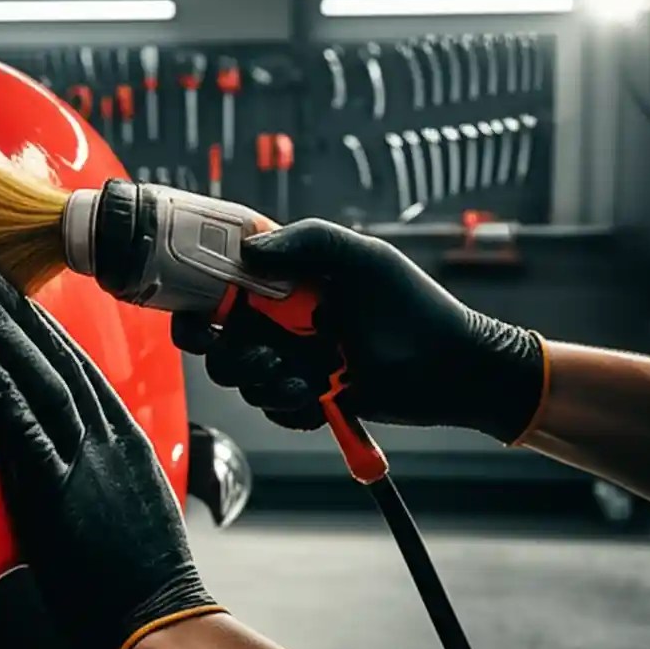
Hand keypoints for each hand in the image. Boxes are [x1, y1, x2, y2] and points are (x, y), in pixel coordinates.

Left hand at [0, 274, 222, 648]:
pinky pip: (34, 442)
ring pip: (48, 389)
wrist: (157, 613)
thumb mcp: (136, 496)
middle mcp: (111, 442)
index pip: (85, 370)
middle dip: (26, 321)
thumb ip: (108, 462)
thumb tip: (80, 442)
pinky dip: (12, 404)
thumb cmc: (145, 567)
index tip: (25, 303)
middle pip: (64, 366)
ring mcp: (88, 467)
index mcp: (128, 439)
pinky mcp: (63, 499)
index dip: (50, 332)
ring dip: (12, 343)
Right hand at [172, 219, 545, 442]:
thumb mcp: (363, 257)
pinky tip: (319, 398)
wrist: (452, 368)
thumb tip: (247, 251)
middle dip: (225, 354)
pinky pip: (270, 408)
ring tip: (303, 380)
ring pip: (239, 377)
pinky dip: (287, 408)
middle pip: (215, 339)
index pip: (219, 285)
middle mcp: (279, 319)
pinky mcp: (305, 396)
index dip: (198, 300)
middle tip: (261, 356)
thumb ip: (308, 240)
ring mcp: (290, 359)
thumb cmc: (414, 305)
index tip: (202, 315)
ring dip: (262, 383)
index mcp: (284, 282)